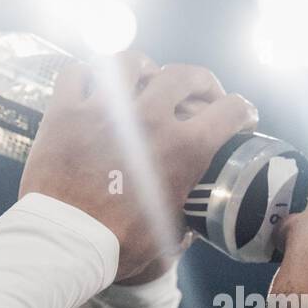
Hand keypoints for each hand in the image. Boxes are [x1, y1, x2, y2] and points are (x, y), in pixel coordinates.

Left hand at [18, 50, 257, 280]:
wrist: (67, 243)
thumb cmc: (120, 245)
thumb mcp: (170, 234)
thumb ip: (183, 218)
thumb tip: (187, 226)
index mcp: (183, 149)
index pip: (229, 111)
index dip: (242, 110)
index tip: (241, 115)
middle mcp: (149, 118)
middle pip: (184, 74)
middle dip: (200, 80)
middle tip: (199, 92)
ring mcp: (104, 109)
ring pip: (129, 62)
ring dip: (143, 67)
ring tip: (144, 77)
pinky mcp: (64, 112)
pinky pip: (77, 73)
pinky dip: (88, 76)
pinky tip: (93, 86)